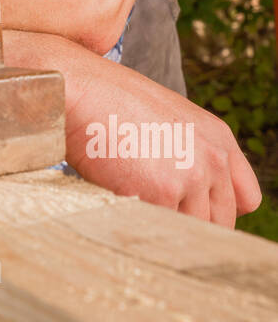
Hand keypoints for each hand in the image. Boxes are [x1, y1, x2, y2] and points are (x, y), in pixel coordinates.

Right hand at [4, 31, 261, 226]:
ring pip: (191, 231)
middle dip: (187, 226)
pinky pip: (160, 231)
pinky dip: (139, 228)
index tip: (190, 216)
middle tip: (150, 220)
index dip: (216, 212)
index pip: (244, 200)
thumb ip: (189, 153)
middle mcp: (213, 157)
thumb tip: (186, 198)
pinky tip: (117, 207)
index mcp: (218, 138)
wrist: (77, 90)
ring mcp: (191, 176)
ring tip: (131, 213)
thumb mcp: (165, 119)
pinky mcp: (163, 193)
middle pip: (219, 222)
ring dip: (162, 231)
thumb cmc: (107, 103)